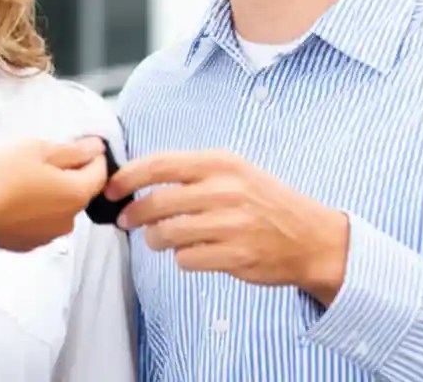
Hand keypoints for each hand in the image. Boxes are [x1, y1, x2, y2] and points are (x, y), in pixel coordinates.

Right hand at [0, 137, 107, 251]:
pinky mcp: (28, 243)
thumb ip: (71, 150)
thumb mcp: (35, 149)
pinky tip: (13, 196)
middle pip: (79, 190)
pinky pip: (41, 220)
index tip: (76, 143)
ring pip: (59, 206)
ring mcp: (48, 235)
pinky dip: (34, 208)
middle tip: (39, 157)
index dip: (92, 154)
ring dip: (49, 191)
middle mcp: (68, 220)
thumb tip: (96, 149)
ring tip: (21, 177)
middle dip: (67, 173)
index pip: (100, 172)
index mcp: (76, 195)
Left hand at [105, 150, 349, 306]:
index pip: (159, 164)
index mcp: (220, 163)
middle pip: (157, 203)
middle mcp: (225, 190)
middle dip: (134, 214)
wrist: (311, 238)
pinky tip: (195, 253)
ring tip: (162, 238)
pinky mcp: (236, 256)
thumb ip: (191, 173)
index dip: (127, 177)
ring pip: (167, 234)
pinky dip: (183, 259)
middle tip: (128, 220)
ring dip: (156, 240)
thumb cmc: (264, 203)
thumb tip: (137, 179)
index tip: (111, 189)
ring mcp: (231, 224)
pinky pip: (186, 259)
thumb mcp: (233, 172)